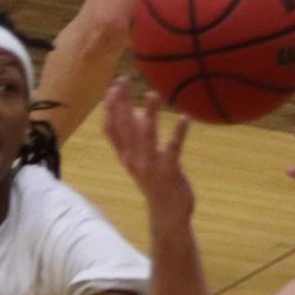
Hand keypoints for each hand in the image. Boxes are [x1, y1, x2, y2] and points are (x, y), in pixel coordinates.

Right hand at [103, 79, 193, 226]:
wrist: (167, 215)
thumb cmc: (157, 183)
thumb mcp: (143, 160)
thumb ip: (138, 137)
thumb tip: (138, 112)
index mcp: (126, 156)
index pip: (111, 128)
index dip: (110, 107)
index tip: (113, 86)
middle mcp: (133, 160)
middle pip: (123, 128)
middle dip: (121, 103)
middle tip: (124, 80)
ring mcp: (150, 166)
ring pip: (146, 136)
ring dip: (150, 114)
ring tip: (154, 94)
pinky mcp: (168, 172)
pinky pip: (173, 149)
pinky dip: (179, 133)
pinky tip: (185, 118)